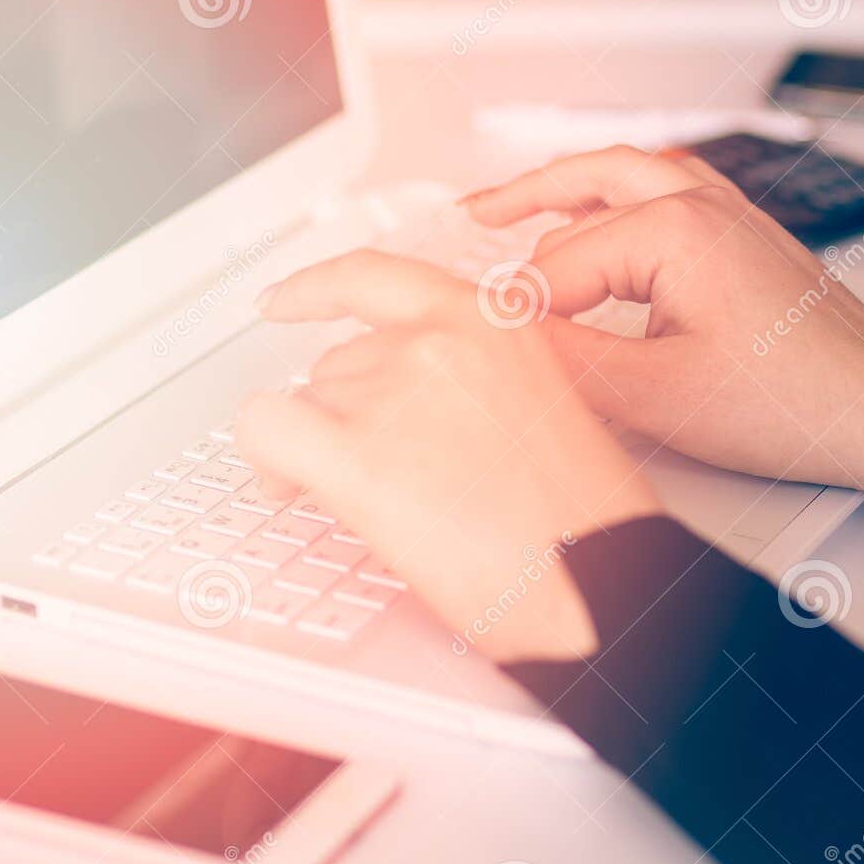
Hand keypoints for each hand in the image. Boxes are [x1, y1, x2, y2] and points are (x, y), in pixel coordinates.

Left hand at [237, 253, 660, 660]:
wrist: (598, 586)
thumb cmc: (584, 521)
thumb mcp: (538, 408)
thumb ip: (469, 382)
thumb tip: (406, 406)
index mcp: (490, 322)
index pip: (374, 277)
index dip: (313, 290)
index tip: (284, 302)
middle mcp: (437, 342)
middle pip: (340, 358)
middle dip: (340, 413)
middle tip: (358, 461)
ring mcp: (394, 394)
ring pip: (309, 400)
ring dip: (314, 445)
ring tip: (352, 497)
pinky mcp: (357, 460)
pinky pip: (267, 431)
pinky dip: (266, 458)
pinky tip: (285, 483)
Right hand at [464, 146, 863, 505]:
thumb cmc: (792, 404)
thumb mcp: (656, 397)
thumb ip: (568, 361)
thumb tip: (505, 340)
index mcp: (672, 230)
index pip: (555, 269)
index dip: (512, 313)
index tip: (475, 341)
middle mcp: (697, 202)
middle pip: (577, 202)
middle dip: (518, 221)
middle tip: (464, 231)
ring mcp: (725, 209)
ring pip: (618, 176)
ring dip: (560, 186)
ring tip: (504, 203)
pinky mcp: (741, 230)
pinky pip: (658, 186)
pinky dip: (610, 192)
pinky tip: (594, 211)